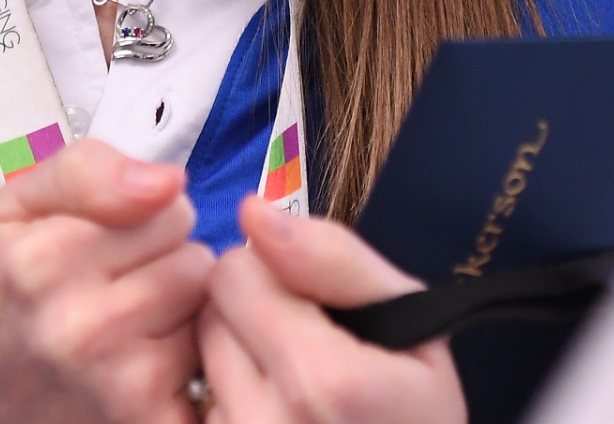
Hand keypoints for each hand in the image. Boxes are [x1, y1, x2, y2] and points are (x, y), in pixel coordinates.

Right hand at [0, 139, 216, 423]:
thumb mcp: (7, 214)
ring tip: (126, 327)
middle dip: (165, 264)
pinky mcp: (147, 418)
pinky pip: (211, 360)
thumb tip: (168, 180)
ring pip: (206, 308)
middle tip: (112, 290)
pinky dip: (188, 360)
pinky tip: (142, 364)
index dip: (144, 218)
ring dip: (179, 313)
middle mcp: (79, 325)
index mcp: (40, 262)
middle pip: (194, 257)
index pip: (168, 205)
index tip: (104, 243)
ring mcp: (118, 380)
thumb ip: (86, 171)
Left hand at [196, 195, 465, 423]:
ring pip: (197, 359)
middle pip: (209, 315)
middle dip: (249, 315)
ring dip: (234, 358)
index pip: (234, 273)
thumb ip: (333, 257)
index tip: (310, 301)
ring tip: (287, 382)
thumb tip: (253, 210)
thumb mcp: (408, 317)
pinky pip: (195, 407)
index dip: (272, 273)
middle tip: (301, 344)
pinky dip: (226, 400)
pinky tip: (271, 415)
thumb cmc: (418, 408)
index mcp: (317, 379)